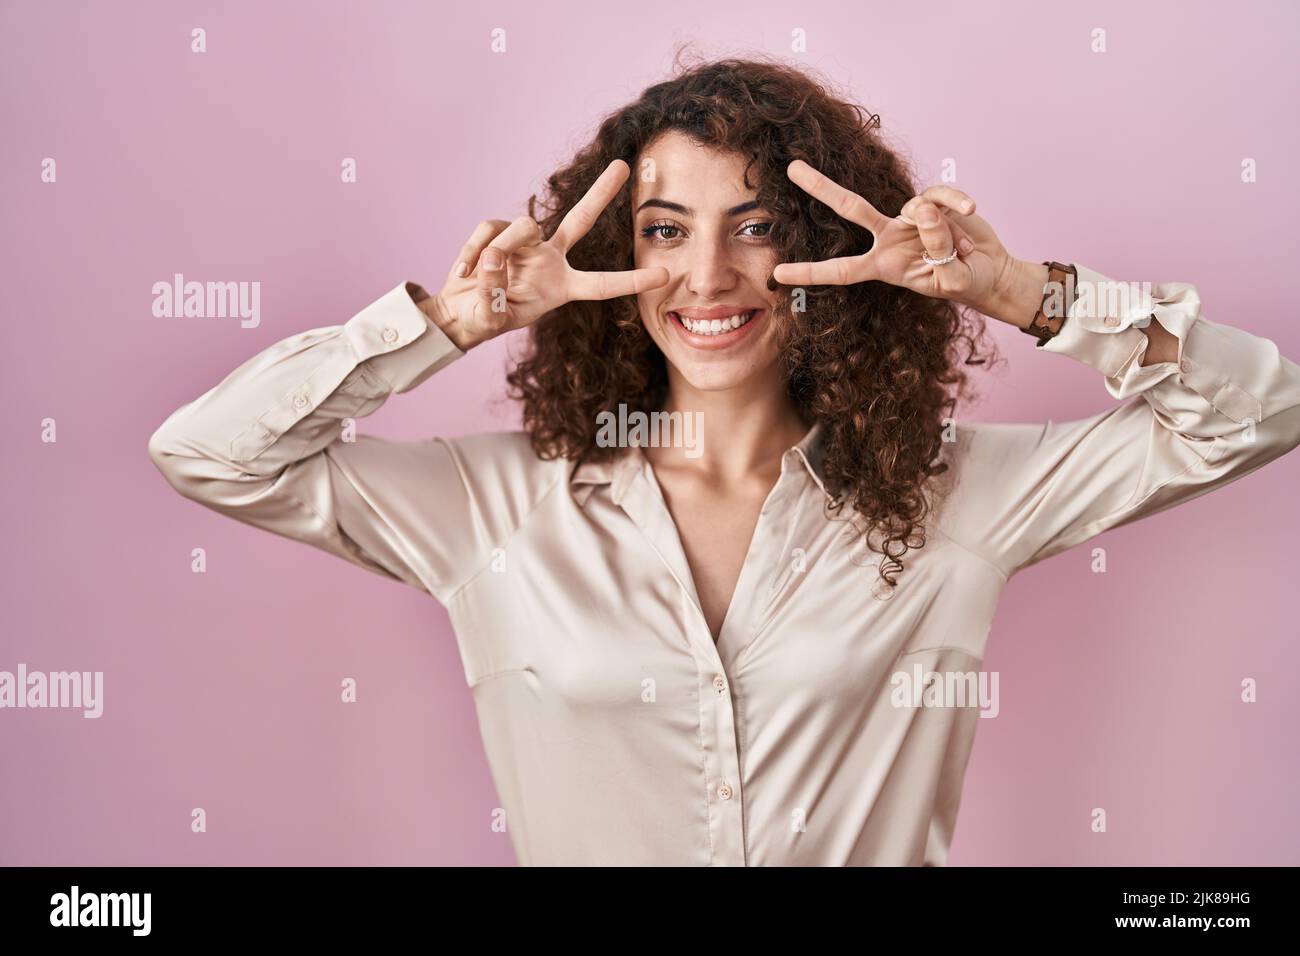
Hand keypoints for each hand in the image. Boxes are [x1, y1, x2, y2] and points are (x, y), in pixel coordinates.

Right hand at [426, 159, 668, 349]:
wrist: (459, 311)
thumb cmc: (483, 319)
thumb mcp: (491, 317)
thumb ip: (493, 294)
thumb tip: (492, 259)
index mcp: (561, 287)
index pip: (601, 284)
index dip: (632, 281)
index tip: (665, 275)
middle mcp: (550, 259)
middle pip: (580, 220)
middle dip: (600, 192)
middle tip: (623, 166)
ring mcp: (526, 243)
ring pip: (522, 227)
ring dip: (500, 249)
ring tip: (478, 275)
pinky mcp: (498, 232)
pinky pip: (488, 230)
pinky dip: (471, 251)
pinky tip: (462, 273)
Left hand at [771, 159, 1014, 311]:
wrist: (990, 272)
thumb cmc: (964, 282)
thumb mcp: (949, 279)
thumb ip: (936, 248)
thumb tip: (922, 209)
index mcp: (883, 266)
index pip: (841, 270)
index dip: (810, 273)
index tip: (777, 275)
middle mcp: (889, 237)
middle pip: (850, 208)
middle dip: (820, 187)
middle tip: (791, 167)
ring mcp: (910, 217)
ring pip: (914, 208)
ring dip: (943, 233)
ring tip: (962, 251)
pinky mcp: (935, 201)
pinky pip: (939, 194)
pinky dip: (955, 202)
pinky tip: (971, 210)